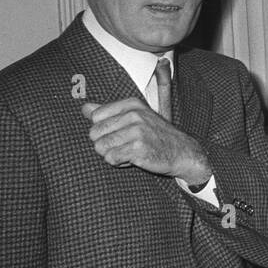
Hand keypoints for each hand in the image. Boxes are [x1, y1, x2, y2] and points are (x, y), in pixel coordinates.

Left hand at [81, 99, 211, 183]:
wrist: (182, 152)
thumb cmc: (155, 135)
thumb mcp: (135, 118)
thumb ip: (108, 112)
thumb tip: (84, 108)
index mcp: (131, 104)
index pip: (95, 117)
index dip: (104, 130)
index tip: (121, 132)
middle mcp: (134, 114)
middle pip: (94, 134)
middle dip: (106, 144)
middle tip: (126, 145)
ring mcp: (137, 131)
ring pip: (100, 147)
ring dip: (112, 154)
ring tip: (130, 151)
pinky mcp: (139, 149)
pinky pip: (111, 159)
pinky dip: (119, 163)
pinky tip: (134, 159)